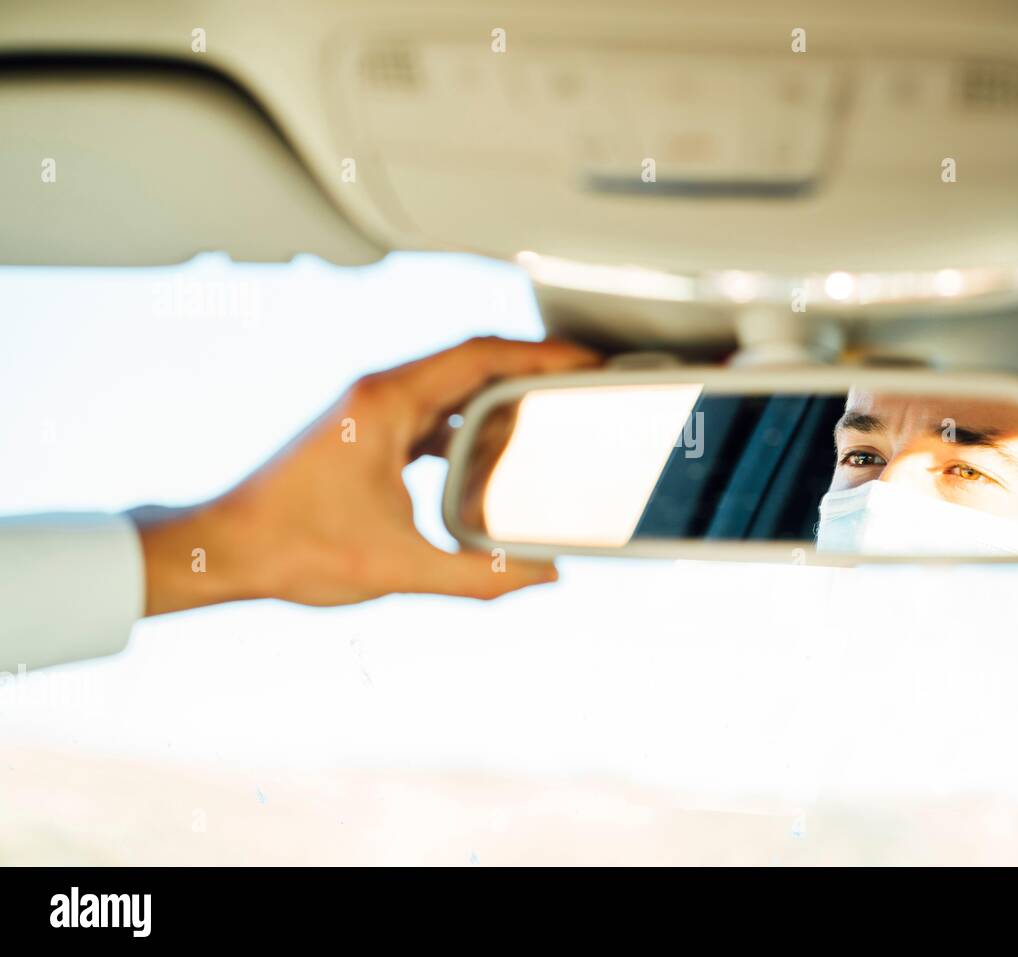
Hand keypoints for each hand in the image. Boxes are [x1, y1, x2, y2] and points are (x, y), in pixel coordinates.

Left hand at [132, 337, 600, 615]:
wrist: (224, 548)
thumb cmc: (294, 547)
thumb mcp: (399, 567)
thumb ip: (479, 575)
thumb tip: (542, 576)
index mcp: (388, 402)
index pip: (482, 356)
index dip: (542, 353)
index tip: (586, 360)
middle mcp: (379, 392)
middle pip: (473, 360)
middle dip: (532, 367)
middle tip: (581, 383)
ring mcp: (368, 409)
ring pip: (451, 385)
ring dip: (499, 394)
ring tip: (547, 414)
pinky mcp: (363, 432)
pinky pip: (431, 412)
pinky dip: (469, 424)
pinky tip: (490, 455)